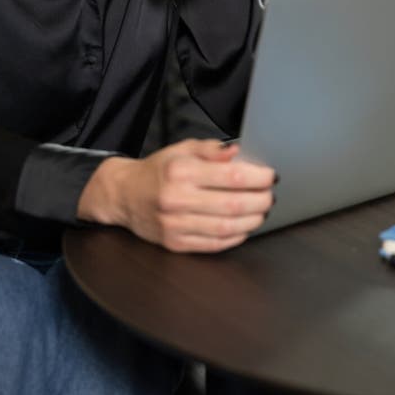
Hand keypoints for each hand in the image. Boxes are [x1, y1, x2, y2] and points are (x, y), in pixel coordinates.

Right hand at [77, 138, 275, 253]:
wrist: (124, 195)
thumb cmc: (157, 170)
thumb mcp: (182, 149)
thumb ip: (212, 150)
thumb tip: (239, 152)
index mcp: (181, 171)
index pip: (231, 175)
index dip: (257, 177)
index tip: (271, 176)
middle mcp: (177, 199)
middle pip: (233, 204)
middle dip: (260, 200)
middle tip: (270, 196)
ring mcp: (175, 224)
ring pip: (226, 227)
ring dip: (252, 221)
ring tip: (262, 211)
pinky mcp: (175, 243)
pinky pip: (214, 245)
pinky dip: (235, 237)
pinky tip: (244, 228)